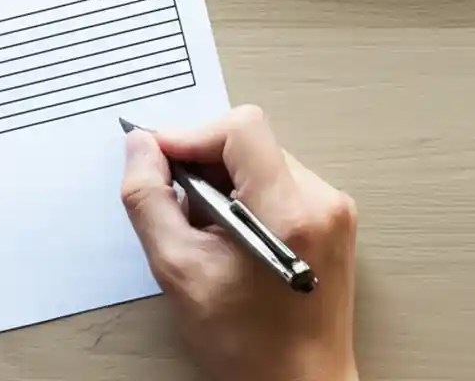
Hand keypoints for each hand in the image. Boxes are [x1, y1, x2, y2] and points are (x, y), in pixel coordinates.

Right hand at [121, 106, 357, 380]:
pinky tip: (232, 238)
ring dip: (223, 184)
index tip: (161, 159)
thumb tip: (141, 149)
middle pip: (249, 142)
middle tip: (179, 207)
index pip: (240, 129)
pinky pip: (279, 183)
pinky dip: (246, 198)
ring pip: (261, 161)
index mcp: (288, 212)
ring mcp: (332, 211)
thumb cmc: (247, 345)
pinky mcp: (332, 221)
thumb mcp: (178, 270)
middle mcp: (321, 203)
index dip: (191, 136)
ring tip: (207, 232)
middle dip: (204, 165)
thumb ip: (150, 199)